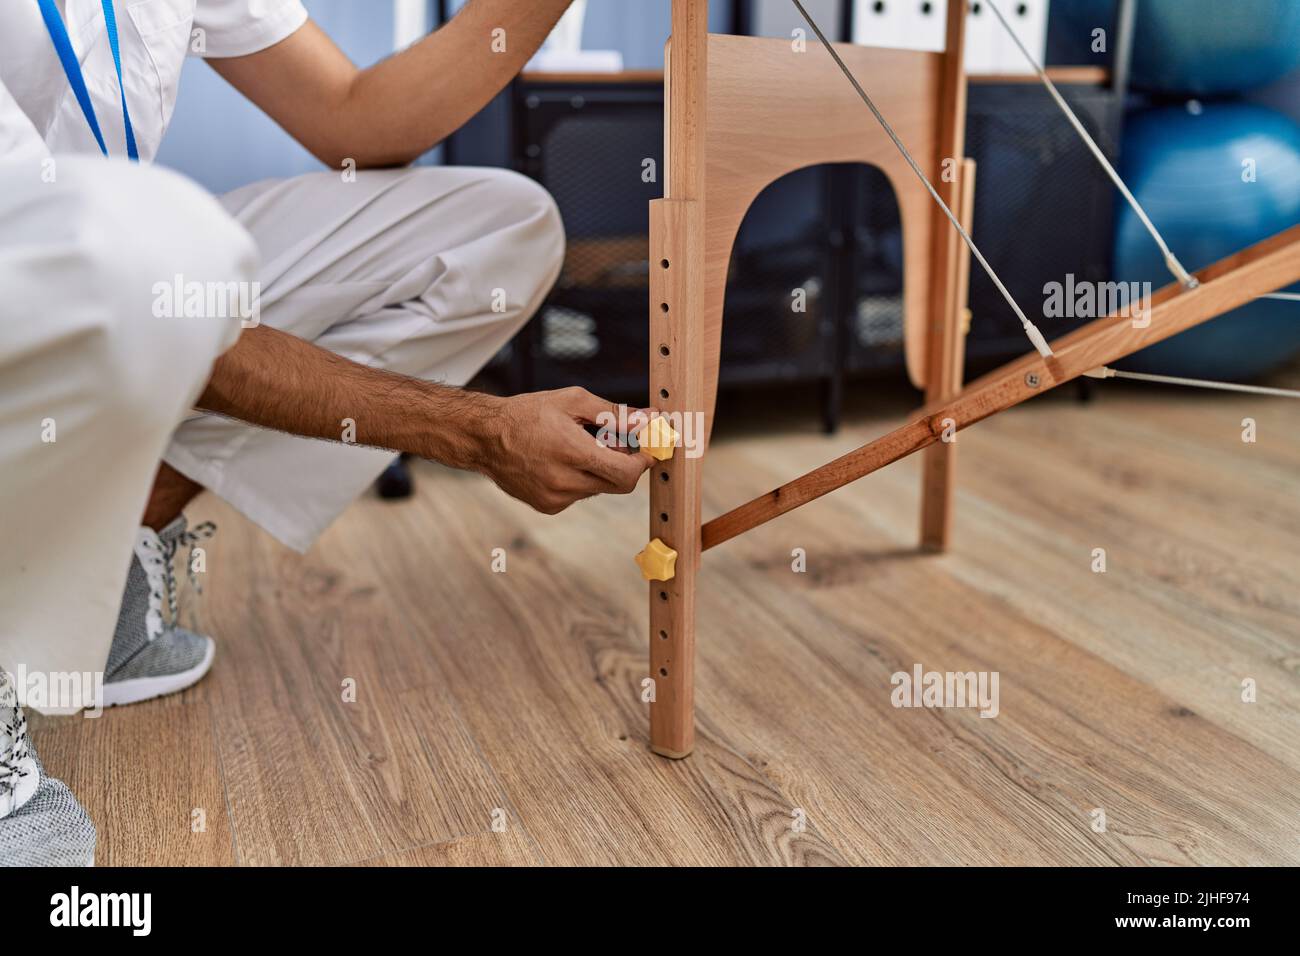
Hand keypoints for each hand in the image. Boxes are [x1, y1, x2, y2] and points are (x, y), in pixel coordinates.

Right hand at [471, 387, 654, 514]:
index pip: (626, 473)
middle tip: (619, 443)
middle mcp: (565, 481)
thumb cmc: (528, 413)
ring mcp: (556, 497)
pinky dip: (581, 479)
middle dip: (625, 465)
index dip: (643, 463)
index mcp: (573, 453)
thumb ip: (615, 413)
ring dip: (600, 470)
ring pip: (598, 488)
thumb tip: (648, 419)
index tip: (647, 450)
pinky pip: (579, 494)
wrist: (485, 437)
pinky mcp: (547, 506)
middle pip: (618, 485)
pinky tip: (561, 461)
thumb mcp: (573, 401)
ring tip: (580, 447)